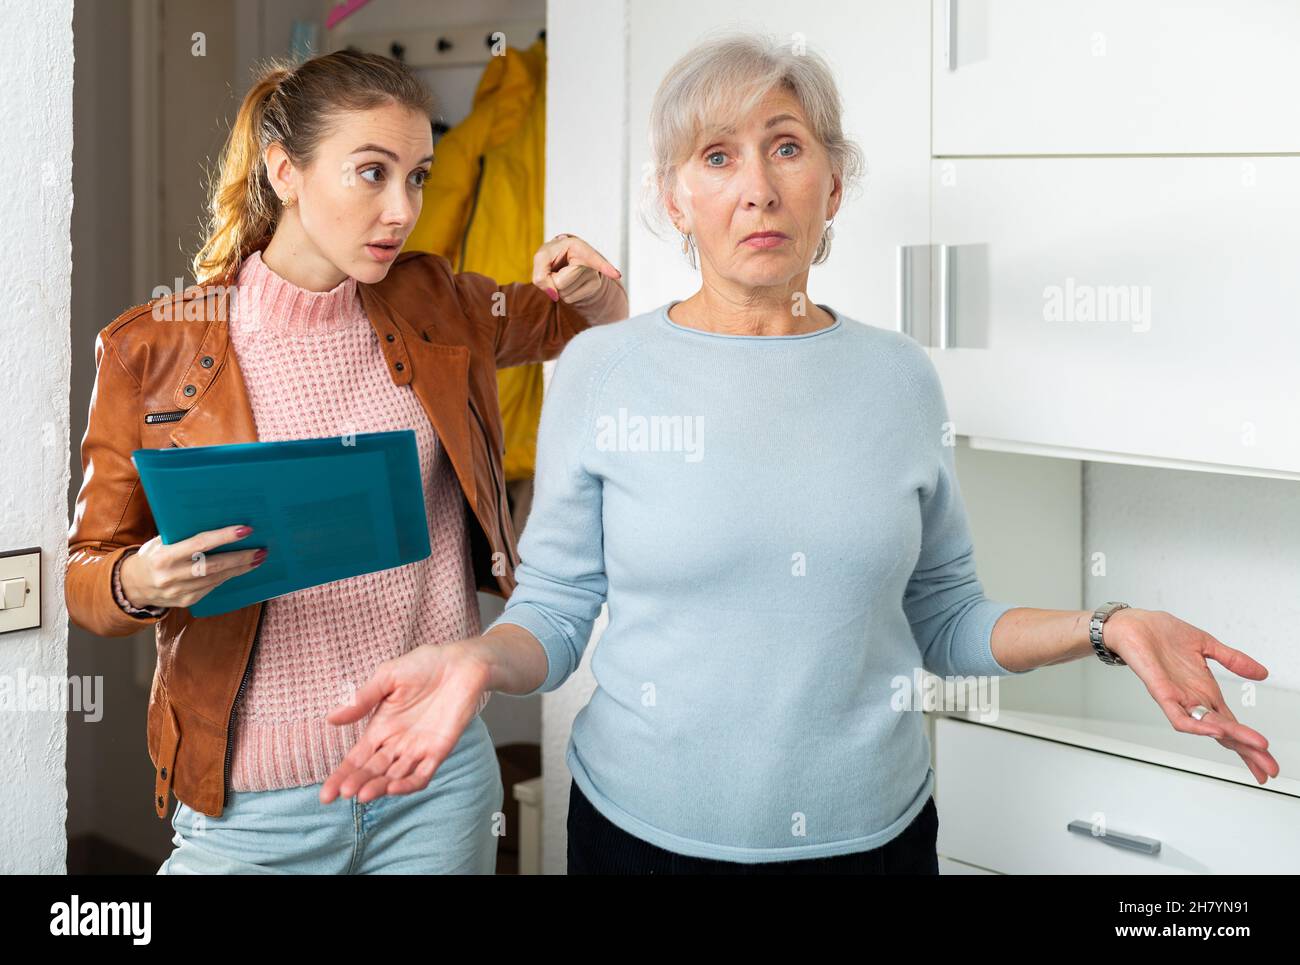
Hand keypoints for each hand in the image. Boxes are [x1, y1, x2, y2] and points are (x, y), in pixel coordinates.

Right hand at [119, 524, 266, 608]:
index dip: (224, 537)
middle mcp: (171, 576)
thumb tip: (217, 521)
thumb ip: (182, 535)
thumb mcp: (159, 542)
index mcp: (164, 556)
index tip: (245, 530)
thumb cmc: (151, 556)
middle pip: (213, 566)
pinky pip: (212, 587)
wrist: (131, 586)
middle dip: (240, 557)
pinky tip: (240, 569)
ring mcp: (179, 591)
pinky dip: (227, 577)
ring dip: (240, 569)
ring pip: (217, 579)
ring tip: (258, 558)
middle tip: (261, 550)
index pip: (200, 544)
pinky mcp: (186, 601)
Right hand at [319, 640, 491, 804]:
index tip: (325, 794)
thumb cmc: (424, 665)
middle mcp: (396, 743)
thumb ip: (363, 699)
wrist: (461, 663)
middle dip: (356, 783)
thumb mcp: (387, 677)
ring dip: (378, 787)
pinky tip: (393, 789)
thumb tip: (331, 719)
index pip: (356, 759)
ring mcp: (417, 749)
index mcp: (380, 728)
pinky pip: (422, 774)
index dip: (341, 776)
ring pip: (393, 777)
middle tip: (343, 794)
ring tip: (362, 794)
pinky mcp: (439, 750)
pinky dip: (408, 784)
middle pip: (372, 771)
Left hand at [532, 232, 621, 303]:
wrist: (562, 260)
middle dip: (551, 280)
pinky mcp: (593, 287)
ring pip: (564, 293)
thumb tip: (555, 295)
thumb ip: (540, 275)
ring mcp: (593, 275)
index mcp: (578, 247)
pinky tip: (568, 282)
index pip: (593, 259)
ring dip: (557, 288)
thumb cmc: (552, 255)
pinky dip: (562, 294)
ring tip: (562, 274)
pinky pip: (569, 300)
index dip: (605, 267)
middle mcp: (589, 261)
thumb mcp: (541, 258)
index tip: (617, 275)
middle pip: (562, 282)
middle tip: (556, 269)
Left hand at [1106, 608, 1278, 783]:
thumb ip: (1234, 660)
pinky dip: (1197, 726)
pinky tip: (1216, 731)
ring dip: (1232, 738)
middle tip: (1269, 769)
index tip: (1269, 761)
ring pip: (1208, 727)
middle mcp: (1193, 699)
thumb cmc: (1161, 635)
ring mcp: (1178, 698)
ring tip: (1255, 748)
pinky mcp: (1160, 693)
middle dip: (1248, 752)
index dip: (1250, 743)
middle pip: (1225, 733)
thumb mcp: (1206, 646)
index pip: (1232, 724)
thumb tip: (1263, 673)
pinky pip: (1179, 716)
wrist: (1132, 624)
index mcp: (1205, 691)